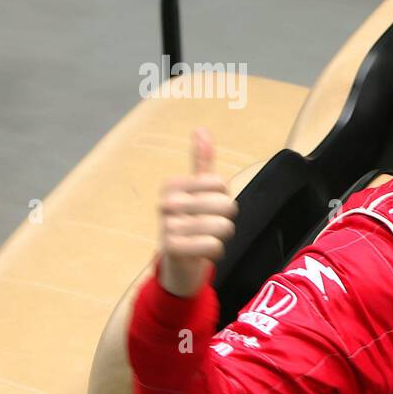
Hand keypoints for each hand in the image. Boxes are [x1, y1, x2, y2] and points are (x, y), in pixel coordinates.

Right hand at [157, 127, 237, 297]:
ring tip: (204, 240)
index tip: (208, 208)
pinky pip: (214, 245)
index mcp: (173, 185)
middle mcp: (166, 202)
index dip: (224, 198)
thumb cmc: (193, 223)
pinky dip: (215, 252)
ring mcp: (166, 226)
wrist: (178, 264)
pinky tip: (201, 253)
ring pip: (223, 226)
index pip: (221, 184)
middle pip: (226, 205)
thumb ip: (202, 162)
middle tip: (208, 227)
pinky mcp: (171, 249)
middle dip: (226, 219)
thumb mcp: (199, 191)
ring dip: (221, 237)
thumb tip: (201, 129)